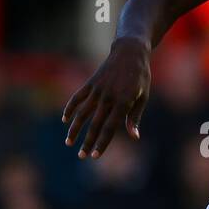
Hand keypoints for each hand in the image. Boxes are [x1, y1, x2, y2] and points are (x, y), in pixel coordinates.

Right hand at [62, 36, 150, 158]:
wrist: (130, 52)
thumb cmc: (140, 77)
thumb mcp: (143, 96)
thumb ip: (135, 117)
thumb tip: (133, 136)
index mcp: (123, 102)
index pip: (110, 128)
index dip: (102, 143)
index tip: (95, 155)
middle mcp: (108, 97)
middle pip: (95, 124)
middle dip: (87, 142)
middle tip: (81, 156)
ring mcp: (97, 90)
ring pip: (82, 113)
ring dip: (75, 129)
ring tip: (69, 143)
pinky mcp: (91, 83)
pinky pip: (77, 97)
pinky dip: (70, 108)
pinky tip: (65, 120)